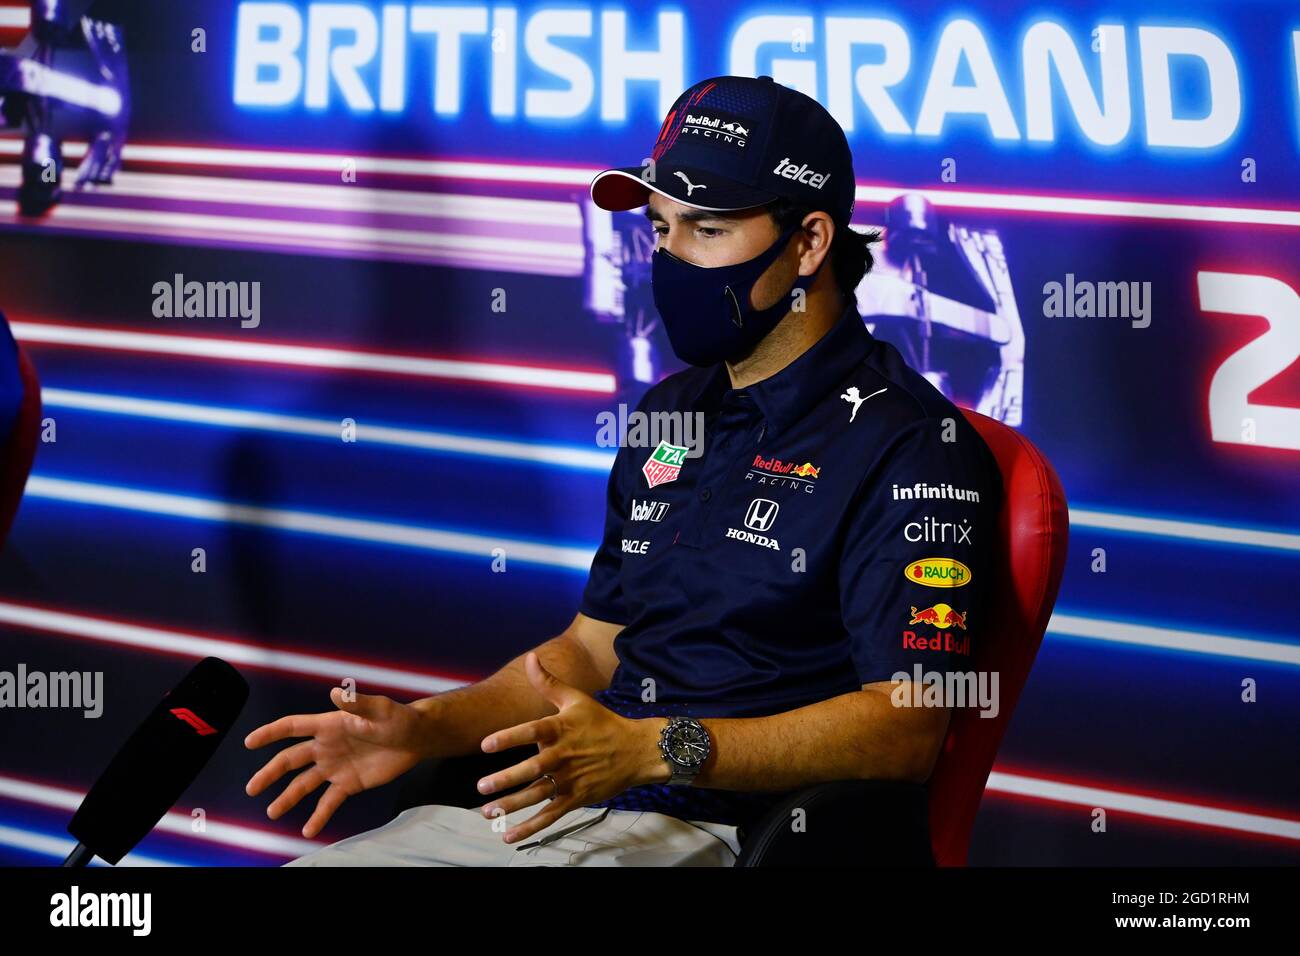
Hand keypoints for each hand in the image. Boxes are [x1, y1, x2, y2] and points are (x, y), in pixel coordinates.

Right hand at [244, 687, 432, 837]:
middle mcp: (326, 747)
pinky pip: (329, 801)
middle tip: (252, 788)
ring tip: (272, 812)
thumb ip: (356, 703)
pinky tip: (308, 829)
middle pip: (291, 760)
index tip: (250, 742)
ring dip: (288, 798)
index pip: (293, 727)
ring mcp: (335, 767)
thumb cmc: (397, 718)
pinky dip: (318, 816)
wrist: (416, 739)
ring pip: (304, 784)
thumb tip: (337, 692)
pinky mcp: (348, 784)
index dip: (270, 733)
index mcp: (328, 725)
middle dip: (270, 773)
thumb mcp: (378, 709)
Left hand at [475, 652, 667, 843]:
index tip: (486, 745)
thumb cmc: (601, 722)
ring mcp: (571, 779)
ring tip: (487, 811)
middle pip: (533, 769)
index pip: (532, 732)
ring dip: (512, 805)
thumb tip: (529, 658)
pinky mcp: (577, 798)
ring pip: (538, 795)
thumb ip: (548, 683)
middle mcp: (564, 755)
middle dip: (506, 779)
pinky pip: (550, 815)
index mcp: (561, 729)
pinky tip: (509, 834)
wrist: (636, 750)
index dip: (509, 738)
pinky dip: (530, 827)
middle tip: (482, 787)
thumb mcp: (576, 699)